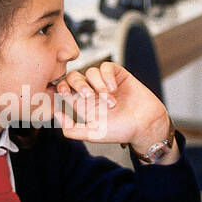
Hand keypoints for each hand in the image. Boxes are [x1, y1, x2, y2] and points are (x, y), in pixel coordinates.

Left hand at [54, 60, 171, 151]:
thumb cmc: (121, 131)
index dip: (61, 87)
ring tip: (111, 101)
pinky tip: (114, 89)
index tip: (64, 92)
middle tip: (88, 96)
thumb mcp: (93, 134)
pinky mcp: (118, 75)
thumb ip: (72, 129)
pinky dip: (107, 76)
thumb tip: (56, 114)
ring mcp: (105, 82)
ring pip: (91, 72)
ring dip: (98, 85)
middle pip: (74, 76)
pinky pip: (106, 67)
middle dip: (78, 84)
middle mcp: (92, 92)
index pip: (65, 89)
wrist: (145, 125)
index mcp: (83, 104)